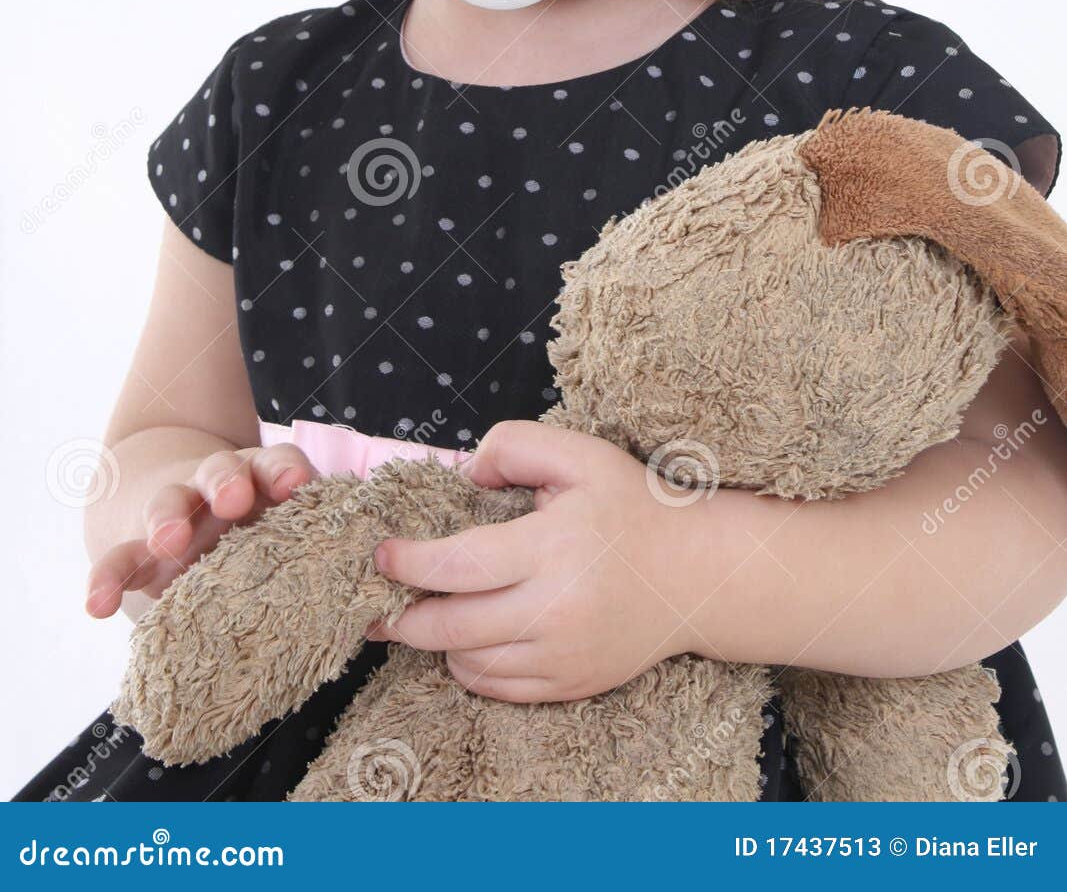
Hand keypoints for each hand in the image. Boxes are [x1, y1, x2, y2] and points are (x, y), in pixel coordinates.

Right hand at [85, 444, 317, 617]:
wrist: (188, 512)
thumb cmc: (265, 535)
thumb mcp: (295, 534)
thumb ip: (330, 558)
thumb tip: (389, 600)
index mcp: (268, 485)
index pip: (281, 466)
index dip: (289, 473)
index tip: (298, 487)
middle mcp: (222, 492)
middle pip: (225, 474)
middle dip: (230, 482)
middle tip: (234, 501)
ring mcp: (178, 516)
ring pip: (171, 504)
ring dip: (169, 518)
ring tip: (167, 541)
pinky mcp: (140, 550)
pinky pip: (119, 560)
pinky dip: (106, 579)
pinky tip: (96, 605)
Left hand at [366, 419, 707, 701]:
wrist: (696, 574)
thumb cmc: (631, 506)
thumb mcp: (579, 454)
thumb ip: (514, 446)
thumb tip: (464, 474)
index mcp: (553, 547)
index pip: (458, 564)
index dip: (408, 563)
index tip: (381, 555)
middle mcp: (555, 609)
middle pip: (451, 627)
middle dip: (402, 617)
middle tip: (378, 604)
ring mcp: (563, 654)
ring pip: (468, 664)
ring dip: (436, 642)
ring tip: (426, 615)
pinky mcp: (571, 684)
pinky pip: (498, 687)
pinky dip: (470, 666)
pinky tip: (468, 640)